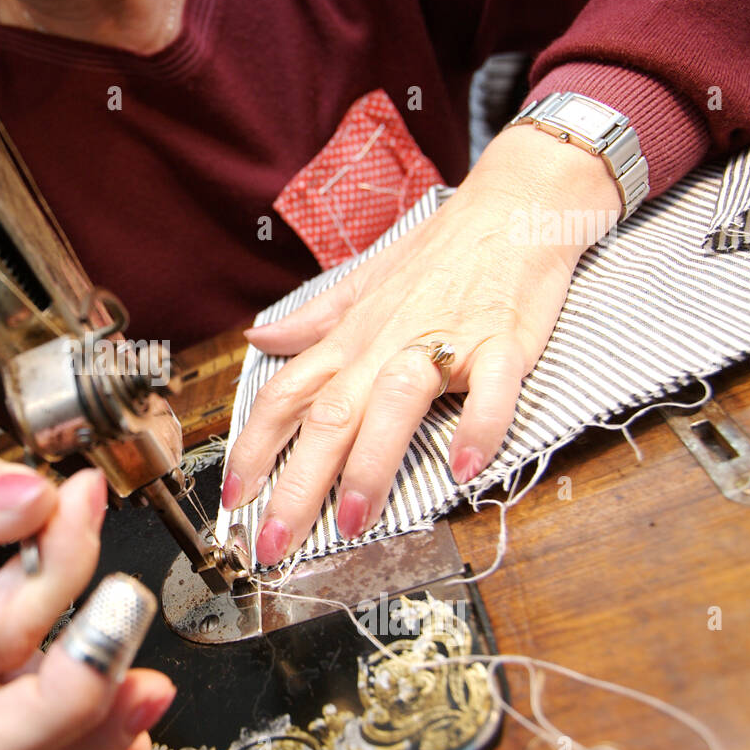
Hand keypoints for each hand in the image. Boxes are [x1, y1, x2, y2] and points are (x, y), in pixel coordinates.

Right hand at [0, 396, 175, 749]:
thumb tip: (33, 505)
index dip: (55, 578)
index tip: (83, 506)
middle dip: (71, 708)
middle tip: (131, 648)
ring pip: (5, 747)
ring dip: (87, 725)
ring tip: (148, 686)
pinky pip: (19, 720)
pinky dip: (78, 716)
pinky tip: (126, 701)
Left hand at [223, 126, 622, 564]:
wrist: (516, 205)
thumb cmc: (438, 253)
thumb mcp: (365, 284)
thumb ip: (314, 321)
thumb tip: (260, 336)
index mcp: (351, 340)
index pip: (285, 397)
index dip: (253, 450)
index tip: (233, 501)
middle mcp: (385, 346)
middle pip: (328, 417)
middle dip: (296, 486)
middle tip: (273, 544)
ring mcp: (444, 342)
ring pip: (395, 405)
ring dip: (370, 465)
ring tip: (352, 523)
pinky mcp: (503, 342)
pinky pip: (489, 388)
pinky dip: (479, 426)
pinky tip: (466, 468)